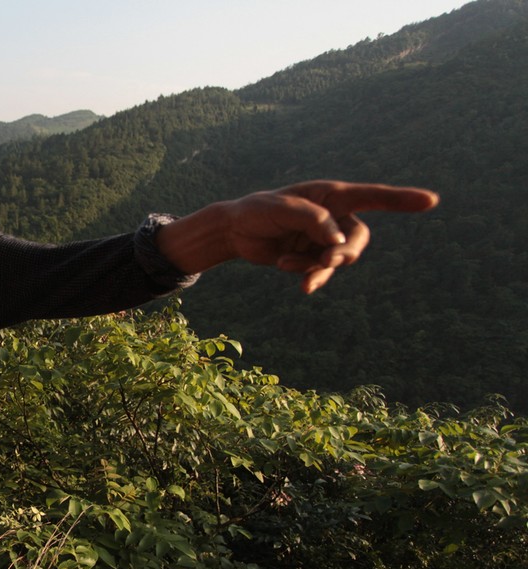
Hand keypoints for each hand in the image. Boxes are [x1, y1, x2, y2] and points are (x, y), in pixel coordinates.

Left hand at [218, 180, 437, 292]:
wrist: (236, 231)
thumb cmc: (259, 210)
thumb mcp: (282, 210)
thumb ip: (313, 220)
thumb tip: (338, 242)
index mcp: (331, 195)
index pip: (372, 197)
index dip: (401, 199)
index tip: (431, 201)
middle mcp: (334, 216)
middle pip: (358, 240)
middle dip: (344, 254)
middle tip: (327, 262)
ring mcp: (325, 239)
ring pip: (339, 260)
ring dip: (318, 267)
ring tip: (291, 267)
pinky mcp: (313, 257)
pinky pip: (321, 271)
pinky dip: (306, 274)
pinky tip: (286, 269)